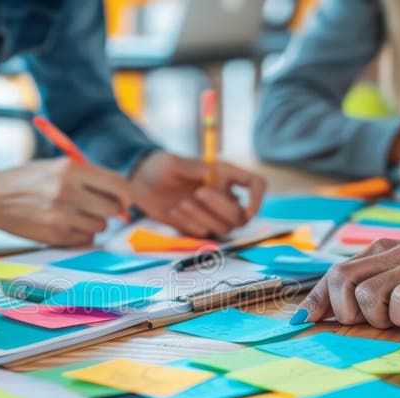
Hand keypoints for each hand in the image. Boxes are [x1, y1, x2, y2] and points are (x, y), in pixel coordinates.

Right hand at [0, 158, 130, 245]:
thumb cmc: (28, 179)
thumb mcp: (57, 166)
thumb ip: (89, 177)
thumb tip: (123, 197)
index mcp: (70, 169)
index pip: (117, 184)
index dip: (125, 194)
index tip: (124, 199)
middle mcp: (67, 192)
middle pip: (112, 208)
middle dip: (111, 210)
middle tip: (100, 207)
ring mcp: (61, 216)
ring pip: (100, 226)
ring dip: (94, 221)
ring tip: (76, 213)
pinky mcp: (55, 235)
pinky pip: (85, 238)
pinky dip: (81, 233)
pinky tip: (65, 223)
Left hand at [130, 151, 265, 236]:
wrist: (141, 183)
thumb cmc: (160, 166)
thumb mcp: (172, 162)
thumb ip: (190, 167)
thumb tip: (209, 174)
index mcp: (224, 174)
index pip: (255, 184)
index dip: (258, 199)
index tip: (248, 213)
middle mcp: (223, 194)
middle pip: (239, 215)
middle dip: (220, 207)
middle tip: (198, 193)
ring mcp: (212, 212)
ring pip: (223, 227)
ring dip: (203, 216)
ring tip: (181, 203)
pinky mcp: (199, 225)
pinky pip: (204, 232)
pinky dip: (190, 223)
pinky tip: (175, 211)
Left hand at [294, 228, 399, 327]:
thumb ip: (384, 276)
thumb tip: (349, 304)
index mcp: (385, 250)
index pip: (336, 272)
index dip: (316, 297)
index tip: (304, 318)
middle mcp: (393, 255)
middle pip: (340, 280)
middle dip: (340, 309)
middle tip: (364, 322)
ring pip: (364, 296)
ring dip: (376, 317)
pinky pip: (397, 304)